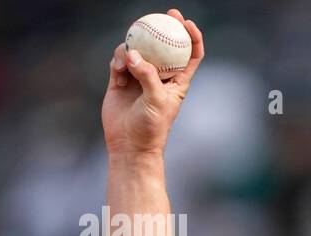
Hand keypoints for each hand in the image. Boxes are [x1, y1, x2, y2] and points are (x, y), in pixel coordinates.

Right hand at [101, 8, 203, 157]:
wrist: (129, 145)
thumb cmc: (151, 127)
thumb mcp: (156, 101)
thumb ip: (147, 76)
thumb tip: (134, 54)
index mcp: (178, 82)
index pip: (191, 55)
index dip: (193, 37)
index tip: (186, 23)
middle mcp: (159, 76)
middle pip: (164, 46)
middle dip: (164, 27)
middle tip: (162, 13)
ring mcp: (139, 77)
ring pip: (138, 50)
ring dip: (133, 48)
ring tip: (127, 59)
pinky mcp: (120, 81)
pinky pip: (119, 61)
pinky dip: (118, 61)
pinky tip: (117, 69)